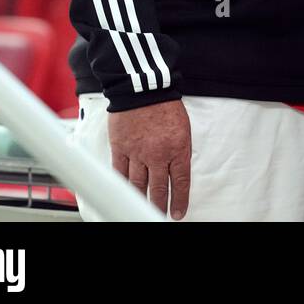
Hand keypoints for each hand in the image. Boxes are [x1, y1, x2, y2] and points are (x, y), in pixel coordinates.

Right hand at [107, 98, 191, 219]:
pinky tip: (124, 193)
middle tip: (159, 214)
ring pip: (139, 184)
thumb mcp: (184, 128)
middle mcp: (158, 154)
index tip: (178, 213)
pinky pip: (120, 173)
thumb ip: (180, 150)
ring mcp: (138, 153)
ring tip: (142, 208)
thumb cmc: (165, 105)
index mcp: (178, 149)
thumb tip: (178, 170)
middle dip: (160, 205)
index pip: (181, 182)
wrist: (144, 88)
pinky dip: (122, 185)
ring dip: (141, 199)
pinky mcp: (121, 148)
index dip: (180, 200)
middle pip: (159, 188)